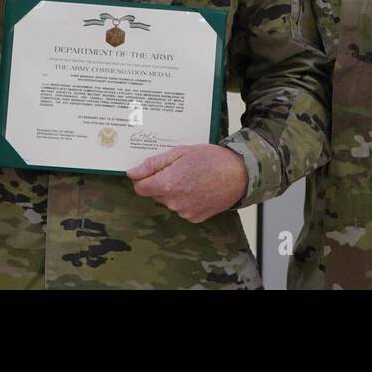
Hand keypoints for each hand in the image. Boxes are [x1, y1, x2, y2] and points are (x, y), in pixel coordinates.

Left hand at [127, 144, 247, 222]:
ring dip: (174, 191)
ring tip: (192, 177)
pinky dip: (186, 200)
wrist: (239, 174)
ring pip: (169, 201)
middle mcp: (174, 202)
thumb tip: (132, 173)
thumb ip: (153, 164)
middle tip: (178, 169)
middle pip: (155, 194)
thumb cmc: (211, 159)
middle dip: (161, 182)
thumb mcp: (179, 153)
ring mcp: (185, 212)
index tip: (150, 171)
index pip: (140, 188)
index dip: (142, 178)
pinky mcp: (195, 218)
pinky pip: (182, 209)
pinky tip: (198, 188)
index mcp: (167, 184)